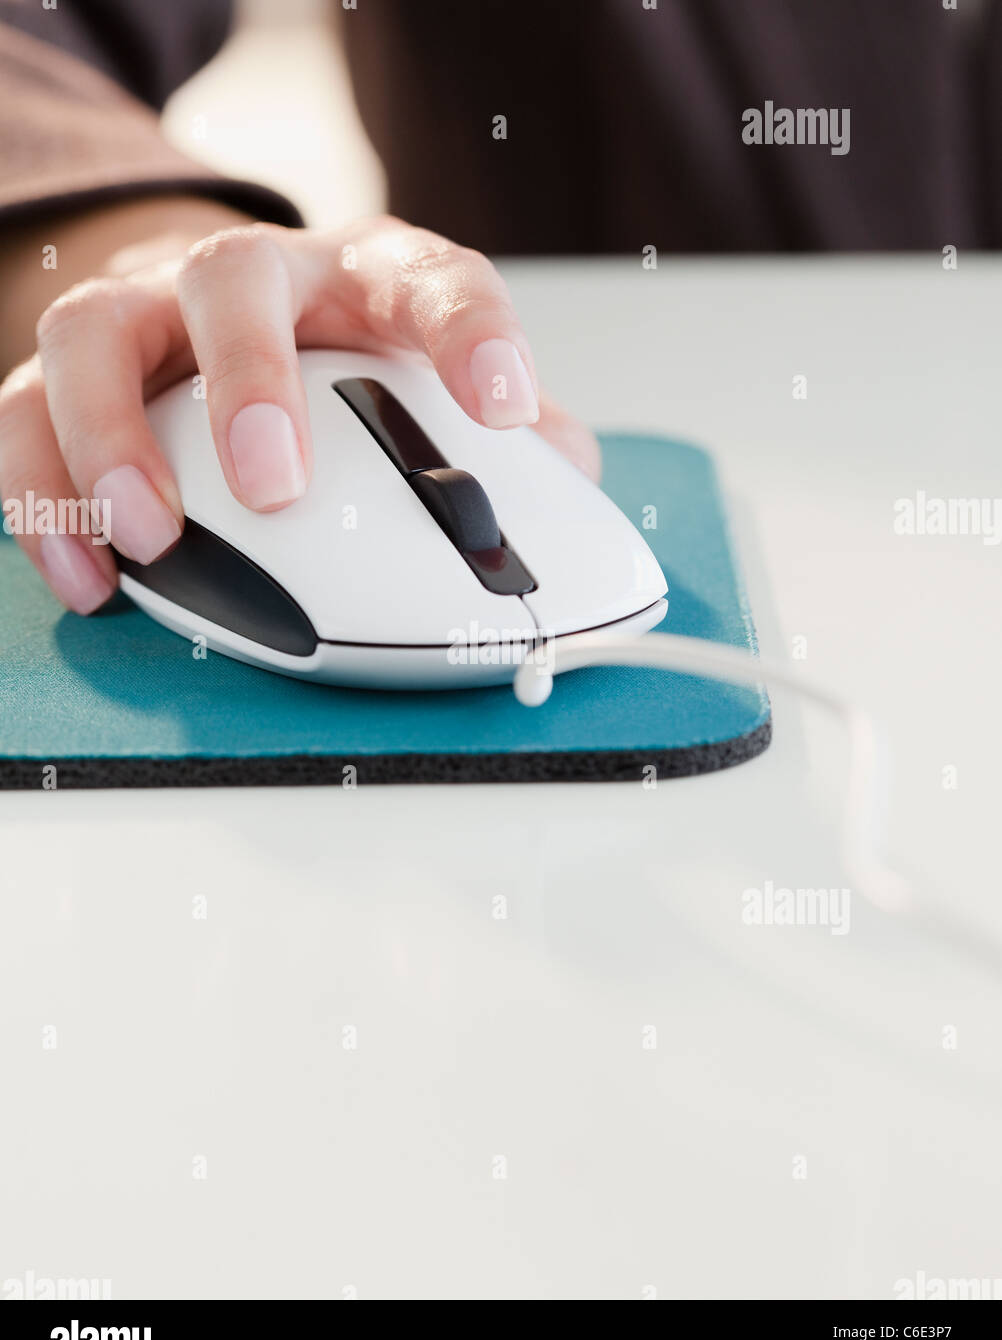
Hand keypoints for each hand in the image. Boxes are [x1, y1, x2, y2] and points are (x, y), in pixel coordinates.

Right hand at [0, 212, 598, 613]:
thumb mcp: (431, 382)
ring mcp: (147, 312)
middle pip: (233, 283)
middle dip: (248, 383)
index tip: (501, 407)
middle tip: (271, 484)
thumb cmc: (346, 356)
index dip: (467, 335)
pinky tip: (87, 573)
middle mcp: (253, 278)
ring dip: (111, 439)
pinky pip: (22, 411)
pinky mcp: (73, 367)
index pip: (430, 282)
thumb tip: (561, 499)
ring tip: (151, 537)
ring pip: (93, 333)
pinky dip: (41, 495)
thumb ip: (507, 442)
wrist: (228, 309)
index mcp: (367, 278)